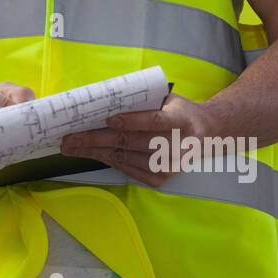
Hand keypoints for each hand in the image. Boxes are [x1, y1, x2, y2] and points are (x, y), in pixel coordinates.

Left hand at [59, 94, 210, 188]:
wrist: (206, 134)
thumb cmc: (178, 111)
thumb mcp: (168, 98)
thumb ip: (143, 99)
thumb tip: (104, 98)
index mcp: (181, 120)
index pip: (154, 121)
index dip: (132, 121)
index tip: (109, 119)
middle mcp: (177, 146)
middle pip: (132, 143)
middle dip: (97, 140)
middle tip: (71, 137)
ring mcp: (169, 166)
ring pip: (125, 157)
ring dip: (94, 152)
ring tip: (72, 146)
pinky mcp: (161, 178)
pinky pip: (127, 169)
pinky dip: (106, 160)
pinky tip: (90, 153)